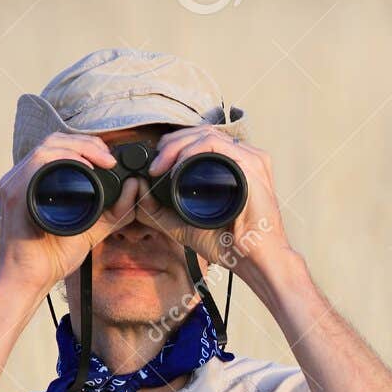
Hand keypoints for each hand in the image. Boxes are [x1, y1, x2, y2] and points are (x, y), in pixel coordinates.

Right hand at [0, 133, 141, 295]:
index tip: (110, 158)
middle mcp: (22, 177)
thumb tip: (135, 187)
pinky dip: (62, 159)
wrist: (30, 278)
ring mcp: (15, 183)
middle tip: (109, 158)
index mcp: (37, 181)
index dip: (87, 145)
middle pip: (54, 141)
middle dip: (86, 143)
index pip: (60, 147)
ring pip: (47, 146)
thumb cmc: (53, 256)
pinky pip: (37, 163)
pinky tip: (83, 168)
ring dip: (78, 148)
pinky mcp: (15, 193)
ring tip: (102, 161)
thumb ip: (115, 210)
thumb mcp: (93, 227)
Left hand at [137, 127, 301, 294]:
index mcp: (233, 166)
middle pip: (200, 132)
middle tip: (153, 165)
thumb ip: (160, 210)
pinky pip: (215, 145)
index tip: (154, 166)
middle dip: (170, 144)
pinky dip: (191, 152)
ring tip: (160, 166)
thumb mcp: (184, 225)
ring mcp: (250, 159)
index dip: (173, 145)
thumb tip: (137, 193)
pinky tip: (177, 169)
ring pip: (205, 134)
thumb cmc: (229, 244)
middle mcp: (243, 158)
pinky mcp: (251, 165)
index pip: (200, 140)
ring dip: (176, 146)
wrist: (254, 259)